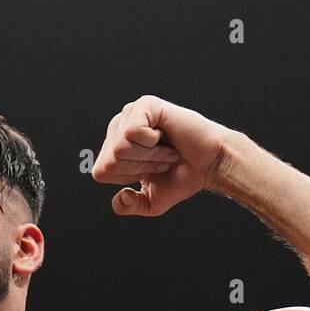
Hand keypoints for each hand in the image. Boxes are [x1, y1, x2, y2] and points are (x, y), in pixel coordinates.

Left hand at [92, 95, 238, 215]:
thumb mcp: (150, 201)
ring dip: (149, 155)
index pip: (100, 172)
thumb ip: (129, 206)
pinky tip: (164, 135)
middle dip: (140, 167)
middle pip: (110, 161)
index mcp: (113, 147)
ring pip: (120, 148)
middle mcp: (118, 128)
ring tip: (165, 148)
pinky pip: (132, 132)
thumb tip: (120, 199)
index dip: (128, 178)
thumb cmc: (182, 177)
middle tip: (161, 158)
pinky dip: (152, 142)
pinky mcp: (145, 104)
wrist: (209, 164)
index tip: (151, 170)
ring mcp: (131, 114)